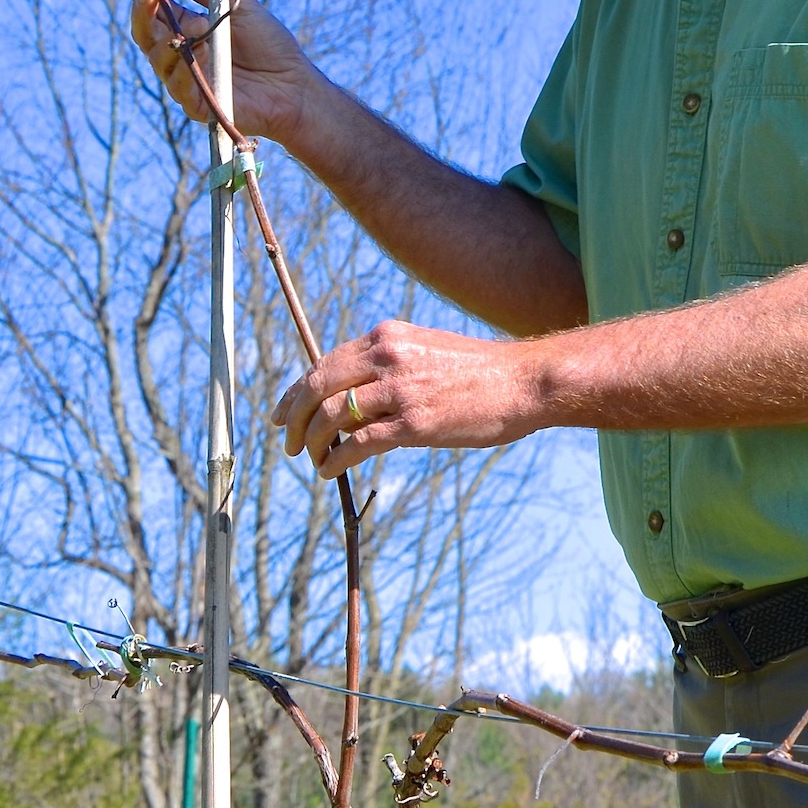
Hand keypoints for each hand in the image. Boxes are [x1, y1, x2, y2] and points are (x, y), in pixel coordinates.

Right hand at [131, 0, 325, 145]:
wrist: (295, 84)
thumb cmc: (269, 45)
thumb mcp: (236, 6)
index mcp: (188, 29)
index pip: (153, 12)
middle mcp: (181, 55)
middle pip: (145, 35)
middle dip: (142, 10)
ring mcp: (186, 80)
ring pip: (158, 59)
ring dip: (168, 36)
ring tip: (196, 23)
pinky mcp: (197, 104)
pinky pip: (178, 85)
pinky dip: (184, 66)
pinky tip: (198, 50)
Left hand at [273, 320, 550, 479]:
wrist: (523, 382)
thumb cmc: (480, 371)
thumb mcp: (426, 351)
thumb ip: (389, 365)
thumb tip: (353, 397)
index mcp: (386, 336)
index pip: (325, 362)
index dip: (297, 391)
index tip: (284, 412)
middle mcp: (386, 356)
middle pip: (316, 385)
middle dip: (293, 416)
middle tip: (287, 440)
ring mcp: (399, 390)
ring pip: (330, 415)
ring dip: (312, 441)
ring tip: (310, 459)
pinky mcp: (414, 424)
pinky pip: (357, 444)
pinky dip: (335, 459)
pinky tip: (330, 471)